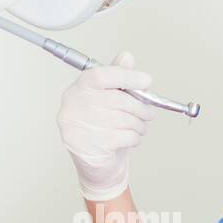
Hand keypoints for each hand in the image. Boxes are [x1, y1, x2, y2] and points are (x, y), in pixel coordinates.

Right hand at [56, 51, 155, 200]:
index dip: (126, 76)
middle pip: (116, 99)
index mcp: (77, 90)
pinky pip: (123, 136)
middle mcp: (73, 106)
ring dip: (139, 124)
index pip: (100, 75)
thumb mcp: (108, 100)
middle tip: (149, 112)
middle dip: (140, 107)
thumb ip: (115, 77)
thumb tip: (126, 57)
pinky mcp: (90, 145)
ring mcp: (79, 127)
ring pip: (122, 119)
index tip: (145, 80)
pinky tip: (133, 138)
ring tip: (141, 126)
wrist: (95, 166)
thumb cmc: (102, 129)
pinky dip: (134, 137)